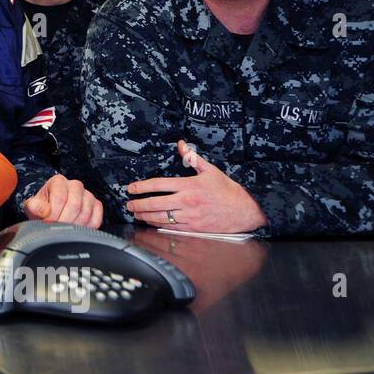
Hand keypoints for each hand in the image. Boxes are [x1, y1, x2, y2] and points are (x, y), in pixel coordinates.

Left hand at [23, 173, 103, 227]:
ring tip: (63, 229)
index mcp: (59, 181)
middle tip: (56, 228)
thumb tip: (45, 211)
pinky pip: (95, 220)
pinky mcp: (96, 206)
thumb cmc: (43, 207)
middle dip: (63, 221)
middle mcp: (75, 186)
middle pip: (75, 206)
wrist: (50, 211)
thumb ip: (35, 207)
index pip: (60, 198)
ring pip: (86, 214)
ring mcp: (88, 196)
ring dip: (73, 226)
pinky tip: (75, 228)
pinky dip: (85, 228)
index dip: (53, 214)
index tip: (47, 222)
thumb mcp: (33, 206)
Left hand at [126, 140, 265, 232]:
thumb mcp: (210, 170)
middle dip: (138, 204)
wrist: (244, 210)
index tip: (131, 188)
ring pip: (160, 217)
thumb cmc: (227, 190)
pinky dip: (158, 225)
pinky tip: (151, 222)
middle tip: (128, 204)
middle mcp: (187, 201)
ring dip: (145, 215)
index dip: (141, 186)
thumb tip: (181, 144)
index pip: (158, 184)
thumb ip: (193, 158)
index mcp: (189, 185)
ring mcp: (189, 216)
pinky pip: (171, 227)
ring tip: (136, 213)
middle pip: (155, 203)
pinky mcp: (193, 228)